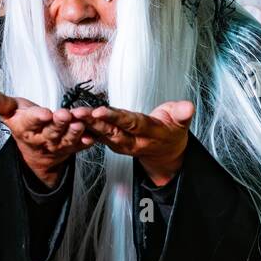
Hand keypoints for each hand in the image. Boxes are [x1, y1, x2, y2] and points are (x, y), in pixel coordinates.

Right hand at [0, 87, 95, 187]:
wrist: (36, 149)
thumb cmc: (24, 122)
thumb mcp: (9, 111)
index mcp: (26, 128)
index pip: (31, 122)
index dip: (37, 118)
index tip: (43, 113)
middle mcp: (43, 138)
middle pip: (52, 131)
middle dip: (59, 124)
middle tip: (65, 115)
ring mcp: (60, 144)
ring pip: (68, 138)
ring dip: (75, 131)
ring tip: (80, 121)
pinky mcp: (74, 147)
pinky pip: (82, 145)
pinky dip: (88, 141)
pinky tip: (93, 135)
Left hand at [78, 100, 194, 186]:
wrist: (166, 153)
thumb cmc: (172, 131)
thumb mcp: (181, 122)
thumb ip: (182, 114)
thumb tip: (188, 107)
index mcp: (150, 133)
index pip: (132, 124)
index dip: (116, 118)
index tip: (100, 110)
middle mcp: (134, 141)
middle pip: (112, 131)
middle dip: (94, 122)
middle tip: (78, 113)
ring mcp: (122, 144)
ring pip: (102, 135)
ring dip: (86, 126)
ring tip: (72, 114)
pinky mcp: (113, 143)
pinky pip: (98, 137)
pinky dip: (85, 129)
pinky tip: (73, 121)